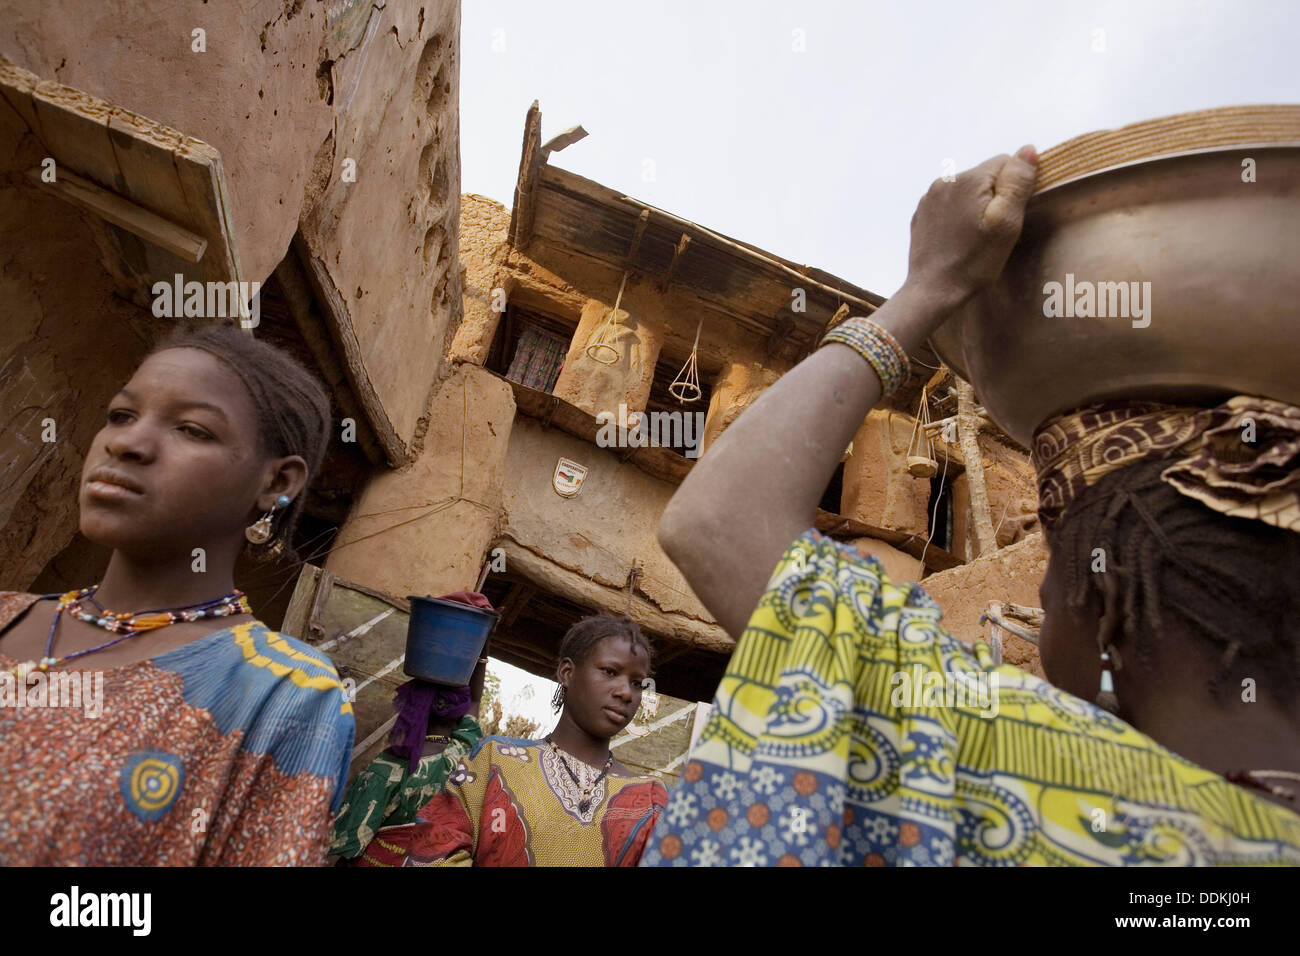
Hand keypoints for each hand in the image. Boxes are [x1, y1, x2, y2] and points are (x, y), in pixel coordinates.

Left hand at [903, 146, 1038, 316]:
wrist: (933, 290)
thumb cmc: (974, 261)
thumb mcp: (1006, 223)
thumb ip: (1017, 182)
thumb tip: (1028, 149)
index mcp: (968, 178)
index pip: (1006, 162)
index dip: (1015, 187)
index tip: (1009, 215)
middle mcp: (945, 180)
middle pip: (985, 175)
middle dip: (995, 196)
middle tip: (993, 230)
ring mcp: (929, 197)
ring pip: (968, 189)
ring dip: (977, 205)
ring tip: (975, 236)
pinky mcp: (922, 214)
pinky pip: (950, 204)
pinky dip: (959, 215)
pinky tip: (958, 238)